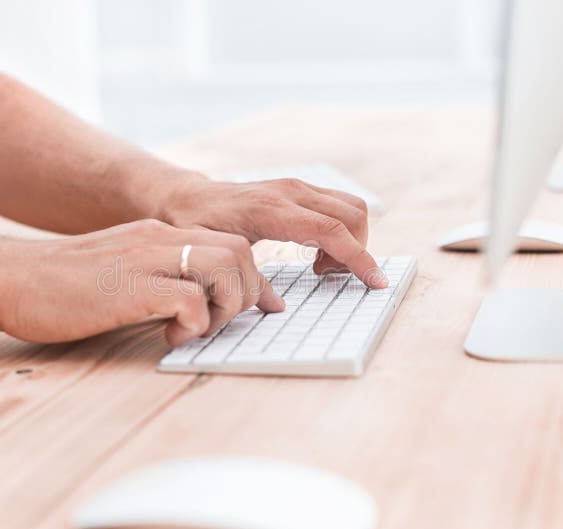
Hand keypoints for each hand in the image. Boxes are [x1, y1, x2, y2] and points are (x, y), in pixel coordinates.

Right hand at [0, 220, 284, 346]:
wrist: (7, 277)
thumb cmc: (61, 286)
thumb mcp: (121, 273)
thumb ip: (160, 281)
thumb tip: (196, 308)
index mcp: (159, 235)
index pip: (230, 243)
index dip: (257, 279)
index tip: (266, 306)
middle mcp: (159, 239)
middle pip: (240, 250)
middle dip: (250, 291)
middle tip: (224, 321)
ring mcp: (145, 259)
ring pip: (226, 265)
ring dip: (228, 304)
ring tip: (202, 328)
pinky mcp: (129, 287)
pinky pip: (190, 298)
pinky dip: (196, 322)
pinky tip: (171, 335)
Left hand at [160, 174, 387, 287]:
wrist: (187, 197)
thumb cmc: (195, 227)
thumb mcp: (211, 256)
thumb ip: (243, 279)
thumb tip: (277, 307)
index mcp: (271, 209)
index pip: (330, 229)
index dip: (358, 257)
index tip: (375, 281)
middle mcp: (290, 191)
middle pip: (352, 215)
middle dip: (356, 251)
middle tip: (327, 278)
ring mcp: (297, 187)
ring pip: (351, 207)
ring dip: (351, 240)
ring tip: (322, 268)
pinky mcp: (300, 190)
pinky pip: (339, 206)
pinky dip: (342, 231)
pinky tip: (317, 253)